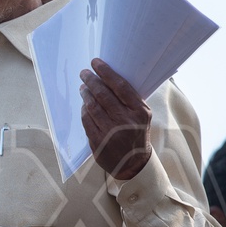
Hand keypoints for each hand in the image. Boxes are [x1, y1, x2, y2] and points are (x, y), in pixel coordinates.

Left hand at [80, 58, 152, 179]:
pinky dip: (84, 110)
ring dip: (86, 94)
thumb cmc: (137, 133)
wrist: (134, 163)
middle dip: (91, 80)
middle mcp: (126, 121)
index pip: (120, 86)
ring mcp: (111, 133)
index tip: (96, 63)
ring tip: (83, 87)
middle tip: (84, 73)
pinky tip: (84, 105)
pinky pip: (87, 120)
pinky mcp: (99, 142)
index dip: (106, 72)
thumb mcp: (142, 116)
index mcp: (140, 112)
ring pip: (93, 106)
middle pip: (103, 94)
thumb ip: (130, 99)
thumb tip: (109, 77)